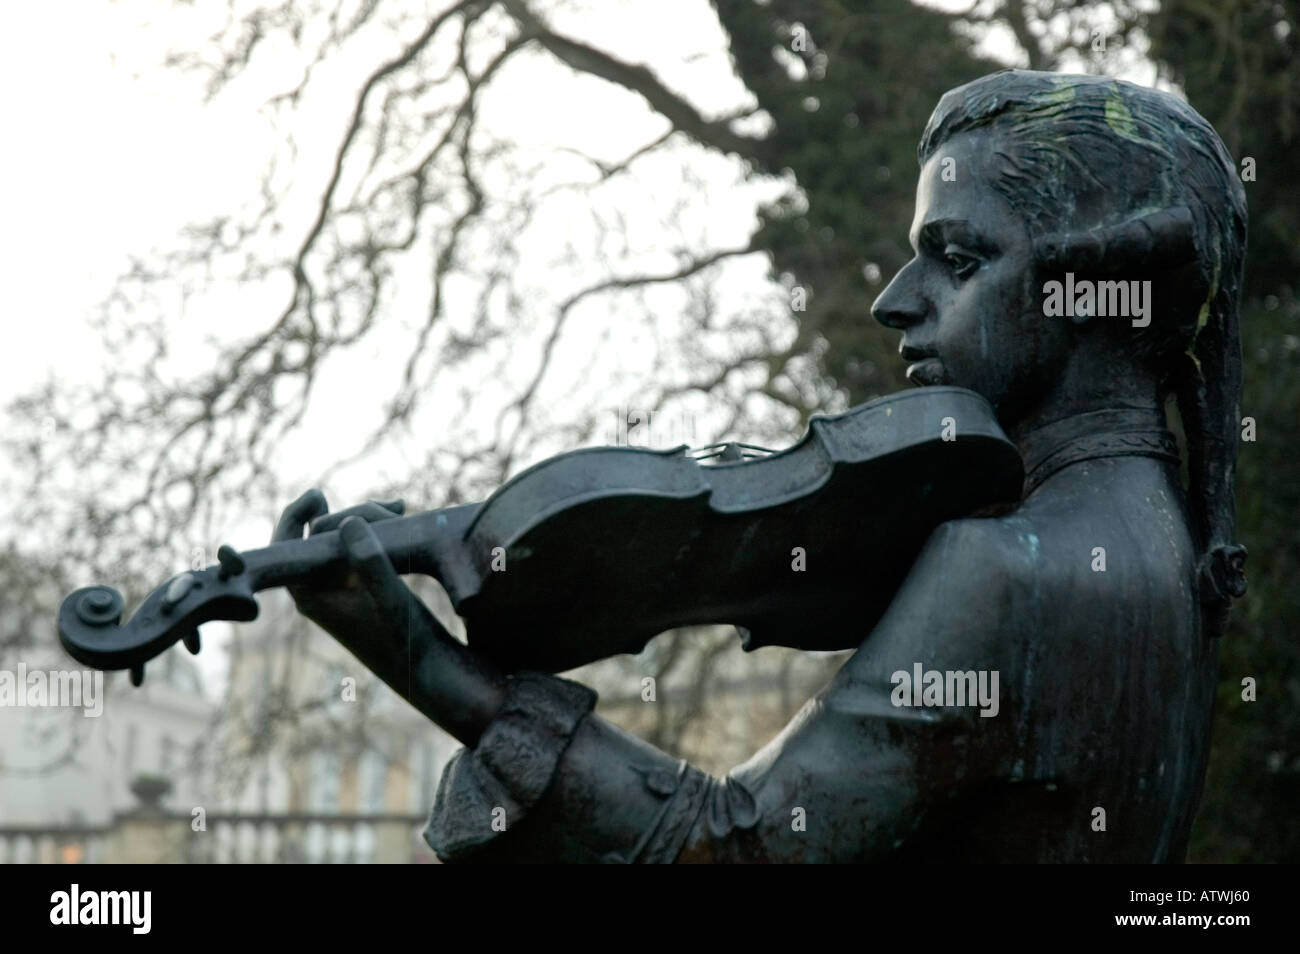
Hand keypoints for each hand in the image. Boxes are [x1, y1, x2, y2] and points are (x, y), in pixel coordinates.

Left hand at [271, 488, 505, 741]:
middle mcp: (322, 588)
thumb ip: (370, 561)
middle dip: (355, 514)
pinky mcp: (363, 583)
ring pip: (344, 536)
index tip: (319, 495)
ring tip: (401, 508)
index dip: (295, 516)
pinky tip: (403, 516)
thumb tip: (348, 522)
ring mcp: (342, 585)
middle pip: (322, 533)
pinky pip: (361, 545)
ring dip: (370, 518)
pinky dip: (379, 529)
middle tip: (395, 510)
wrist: (429, 671)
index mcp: (312, 595)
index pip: (287, 546)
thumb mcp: (392, 600)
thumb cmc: (407, 644)